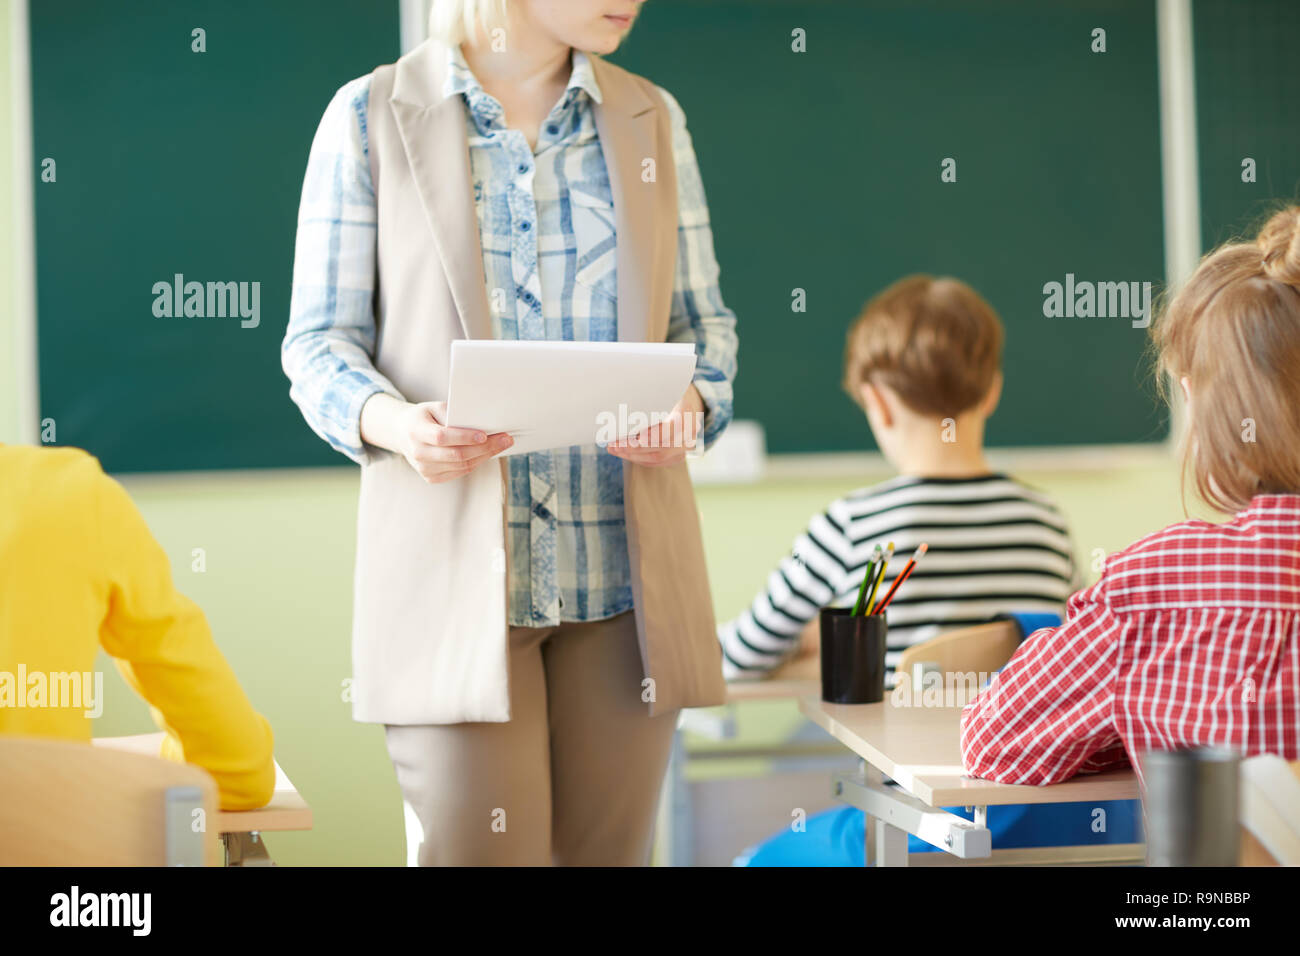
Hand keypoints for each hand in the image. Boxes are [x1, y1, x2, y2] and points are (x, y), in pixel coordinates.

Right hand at [361, 394, 512, 482]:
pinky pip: (459, 472)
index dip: (464, 437)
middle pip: (456, 455)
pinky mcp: (431, 477)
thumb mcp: (433, 407)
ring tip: (502, 444)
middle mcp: (418, 453)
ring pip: (461, 466)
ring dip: (485, 455)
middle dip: (485, 448)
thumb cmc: (424, 417)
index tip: (484, 434)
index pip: (442, 438)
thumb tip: (481, 419)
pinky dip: (476, 462)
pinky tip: (488, 452)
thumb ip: (452, 413)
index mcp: (416, 432)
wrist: (402, 433)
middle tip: (505, 439)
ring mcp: (424, 469)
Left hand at [605, 385, 704, 466]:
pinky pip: (657, 462)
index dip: (653, 434)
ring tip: (614, 448)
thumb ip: (646, 399)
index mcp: (685, 411)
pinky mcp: (678, 456)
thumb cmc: (665, 394)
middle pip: (662, 447)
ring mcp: (686, 446)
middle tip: (613, 444)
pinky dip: (639, 458)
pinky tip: (624, 452)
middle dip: (634, 448)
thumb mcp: (658, 390)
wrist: (683, 402)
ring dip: (633, 455)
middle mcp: (690, 432)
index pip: (671, 428)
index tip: (635, 436)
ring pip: (658, 458)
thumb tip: (619, 407)